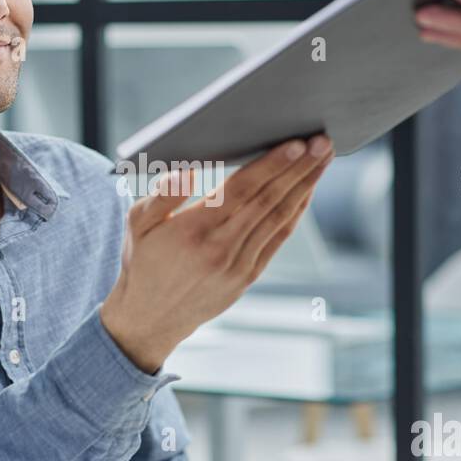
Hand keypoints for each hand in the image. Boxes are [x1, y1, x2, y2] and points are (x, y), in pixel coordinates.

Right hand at [100, 135, 334, 372]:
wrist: (150, 318)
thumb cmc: (143, 263)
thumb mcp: (138, 225)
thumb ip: (162, 194)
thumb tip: (187, 171)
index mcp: (194, 229)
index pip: (242, 189)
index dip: (272, 165)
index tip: (296, 143)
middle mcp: (221, 247)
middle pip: (268, 199)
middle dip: (299, 168)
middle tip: (322, 141)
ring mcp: (238, 263)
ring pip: (279, 217)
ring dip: (304, 186)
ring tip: (323, 158)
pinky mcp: (247, 275)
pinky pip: (277, 238)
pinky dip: (295, 212)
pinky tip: (305, 191)